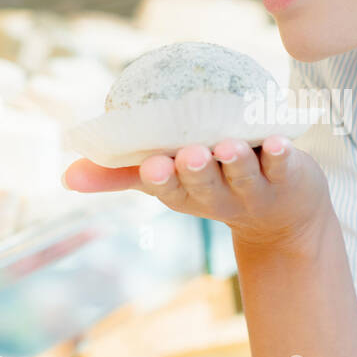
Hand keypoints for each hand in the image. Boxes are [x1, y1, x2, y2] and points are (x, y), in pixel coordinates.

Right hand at [62, 136, 331, 253]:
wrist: (284, 215)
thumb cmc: (215, 184)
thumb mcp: (168, 183)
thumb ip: (121, 175)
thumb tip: (67, 177)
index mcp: (187, 195)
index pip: (170, 190)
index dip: (161, 179)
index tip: (153, 164)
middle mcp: (220, 196)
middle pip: (206, 186)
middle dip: (196, 171)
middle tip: (189, 153)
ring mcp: (256, 189)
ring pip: (245, 177)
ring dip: (237, 162)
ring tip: (229, 146)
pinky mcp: (289, 176)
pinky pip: (285, 166)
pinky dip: (281, 154)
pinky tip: (277, 141)